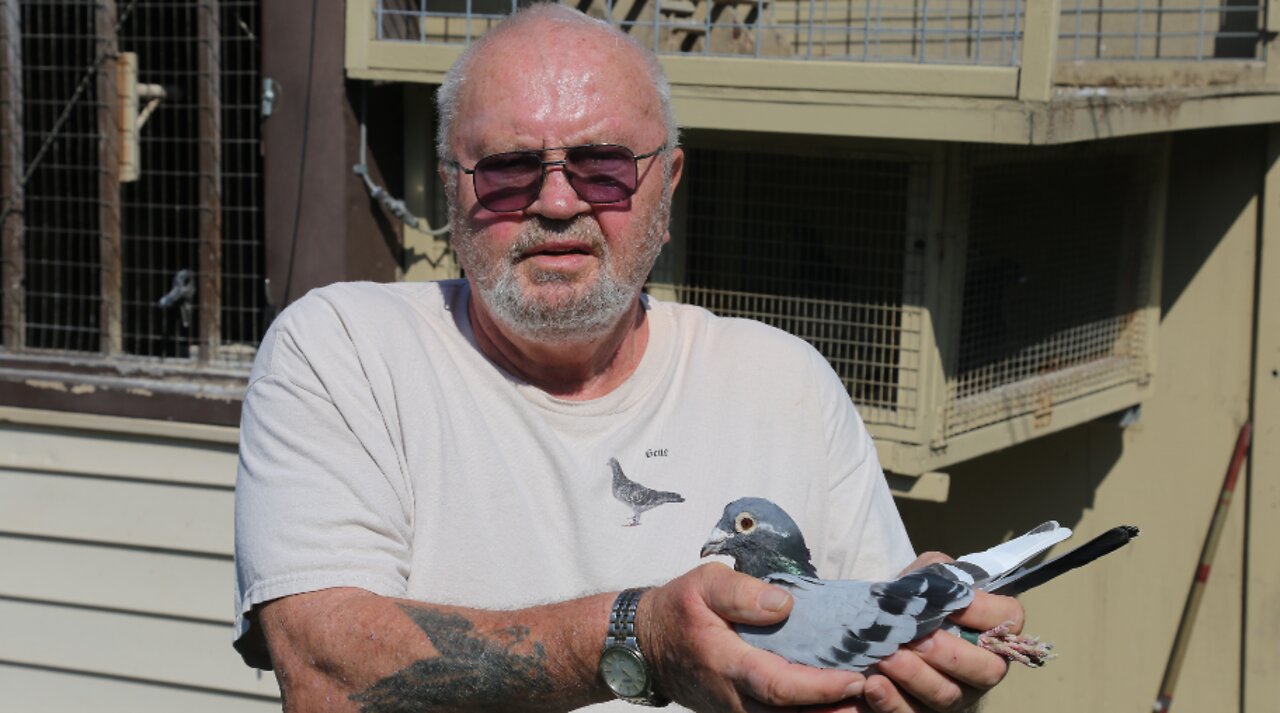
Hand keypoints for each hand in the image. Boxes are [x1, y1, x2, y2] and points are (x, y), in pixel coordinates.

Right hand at [639, 562, 866, 712]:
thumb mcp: (703, 583)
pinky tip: (838, 703)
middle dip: (835, 712)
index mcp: (728, 663)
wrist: (644, 646)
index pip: (779, 686)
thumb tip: (784, 604)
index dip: (820, 687)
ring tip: (867, 703)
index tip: (856, 677)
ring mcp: (737, 711)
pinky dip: (808, 712)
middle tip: (875, 696)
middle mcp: (735, 697)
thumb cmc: (678, 609)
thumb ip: (741, 592)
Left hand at [859, 552, 1022, 711]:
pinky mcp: (922, 711)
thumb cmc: (912, 602)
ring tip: (887, 657)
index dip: (985, 612)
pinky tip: (872, 685)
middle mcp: (980, 670)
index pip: (1008, 620)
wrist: (876, 627)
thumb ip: (938, 574)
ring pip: (947, 696)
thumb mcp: (926, 577)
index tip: (953, 605)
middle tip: (915, 639)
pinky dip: (891, 702)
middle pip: (985, 670)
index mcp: (990, 631)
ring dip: (916, 677)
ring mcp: (955, 695)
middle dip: (949, 654)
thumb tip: (941, 586)